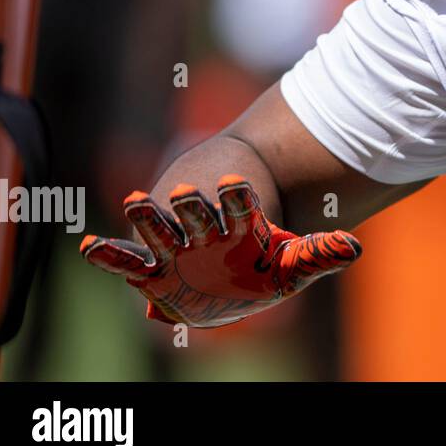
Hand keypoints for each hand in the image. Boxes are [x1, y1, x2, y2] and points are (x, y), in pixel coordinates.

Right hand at [80, 173, 360, 327]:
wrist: (226, 241)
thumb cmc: (261, 251)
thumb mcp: (291, 261)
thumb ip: (318, 253)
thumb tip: (354, 247)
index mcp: (241, 223)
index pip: (242, 205)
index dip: (240, 196)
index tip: (240, 183)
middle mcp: (204, 229)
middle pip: (197, 213)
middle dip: (192, 207)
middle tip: (187, 194)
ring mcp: (175, 243)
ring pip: (160, 227)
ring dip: (148, 216)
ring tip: (135, 203)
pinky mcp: (149, 263)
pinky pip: (126, 259)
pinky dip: (110, 253)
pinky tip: (91, 247)